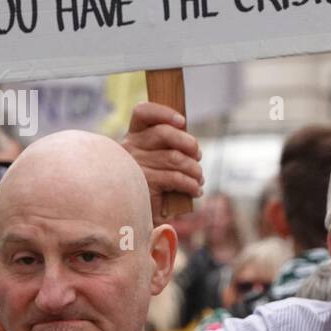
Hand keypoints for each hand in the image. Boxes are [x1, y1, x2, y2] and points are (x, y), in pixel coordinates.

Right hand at [121, 101, 202, 221]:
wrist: (135, 217)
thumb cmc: (153, 187)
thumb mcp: (160, 162)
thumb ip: (170, 147)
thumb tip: (192, 145)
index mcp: (134, 136)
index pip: (142, 113)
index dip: (164, 112)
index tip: (182, 121)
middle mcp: (130, 148)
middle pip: (164, 133)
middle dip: (189, 143)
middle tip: (198, 156)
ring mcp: (135, 166)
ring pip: (175, 157)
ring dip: (194, 169)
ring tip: (199, 179)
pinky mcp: (143, 184)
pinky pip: (175, 178)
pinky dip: (191, 184)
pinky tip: (195, 190)